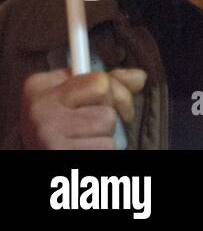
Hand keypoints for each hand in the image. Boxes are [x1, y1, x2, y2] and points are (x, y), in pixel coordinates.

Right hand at [19, 67, 146, 149]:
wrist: (33, 152)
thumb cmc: (58, 123)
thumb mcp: (72, 93)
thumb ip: (106, 81)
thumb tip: (140, 77)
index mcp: (40, 86)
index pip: (100, 81)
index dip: (114, 91)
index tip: (107, 101)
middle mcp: (41, 109)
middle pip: (107, 104)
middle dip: (110, 114)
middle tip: (93, 124)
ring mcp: (48, 134)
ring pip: (107, 127)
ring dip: (104, 135)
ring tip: (84, 138)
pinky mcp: (59, 153)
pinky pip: (105, 148)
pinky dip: (102, 150)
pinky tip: (84, 149)